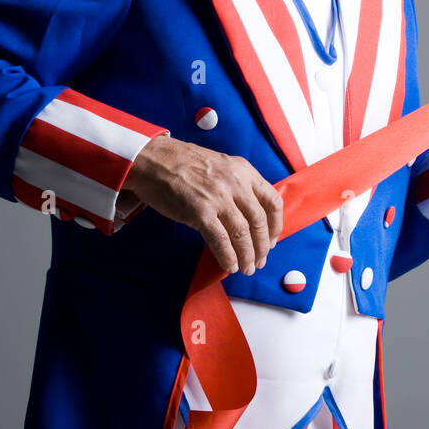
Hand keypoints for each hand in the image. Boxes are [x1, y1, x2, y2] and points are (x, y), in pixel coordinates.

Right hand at [123, 134, 283, 274]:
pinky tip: (230, 266)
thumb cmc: (183, 164)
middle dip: (262, 246)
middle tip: (260, 261)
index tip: (272, 240)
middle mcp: (236, 183)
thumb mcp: (221, 166)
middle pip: (259, 221)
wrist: (152, 160)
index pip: (272, 201)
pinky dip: (228, 256)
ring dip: (247, 255)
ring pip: (242, 233)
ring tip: (247, 268)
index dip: (276, 225)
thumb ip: (238, 185)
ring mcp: (218, 197)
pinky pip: (220, 239)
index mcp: (244, 170)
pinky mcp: (200, 211)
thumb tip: (250, 215)